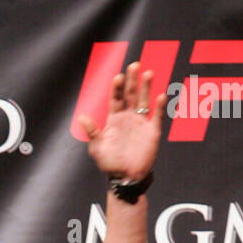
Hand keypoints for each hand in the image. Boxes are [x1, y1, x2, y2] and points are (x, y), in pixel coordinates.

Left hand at [79, 63, 165, 180]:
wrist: (126, 178)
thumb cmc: (110, 164)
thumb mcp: (97, 148)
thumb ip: (92, 132)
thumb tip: (82, 117)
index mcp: (114, 119)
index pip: (115, 98)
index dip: (116, 87)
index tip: (118, 77)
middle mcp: (128, 117)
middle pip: (130, 94)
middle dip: (132, 80)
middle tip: (134, 65)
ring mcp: (140, 122)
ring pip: (144, 100)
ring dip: (146, 87)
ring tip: (148, 73)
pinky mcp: (152, 131)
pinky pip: (157, 116)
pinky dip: (159, 106)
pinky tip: (161, 96)